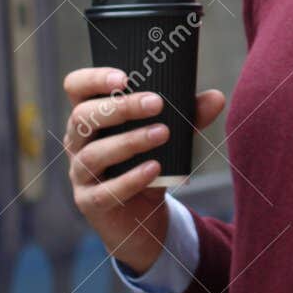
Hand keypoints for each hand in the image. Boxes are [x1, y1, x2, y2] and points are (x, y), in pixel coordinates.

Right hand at [62, 67, 225, 276]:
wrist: (142, 216)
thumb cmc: (150, 162)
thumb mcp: (169, 138)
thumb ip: (188, 117)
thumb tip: (216, 97)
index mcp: (92, 116)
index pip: (76, 87)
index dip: (94, 79)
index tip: (125, 76)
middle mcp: (79, 142)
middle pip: (83, 117)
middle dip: (120, 107)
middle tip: (156, 103)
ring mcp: (80, 173)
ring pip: (93, 154)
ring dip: (129, 141)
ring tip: (163, 133)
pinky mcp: (90, 202)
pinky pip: (105, 191)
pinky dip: (131, 179)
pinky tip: (155, 169)